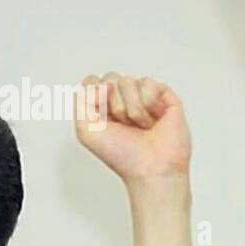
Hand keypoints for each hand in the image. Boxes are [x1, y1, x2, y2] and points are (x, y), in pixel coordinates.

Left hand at [74, 72, 190, 182]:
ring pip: (128, 81)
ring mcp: (143, 95)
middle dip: (114, 106)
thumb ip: (80, 102)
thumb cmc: (120, 154)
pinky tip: (154, 119)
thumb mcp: (85, 130)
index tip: (102, 119)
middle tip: (123, 125)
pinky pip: (148, 83)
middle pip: (110, 78)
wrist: (150, 167)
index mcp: (101, 106)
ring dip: (132, 109)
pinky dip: (148, 105)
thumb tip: (100, 82)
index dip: (95, 97)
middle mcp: (122, 98)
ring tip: (140, 126)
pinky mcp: (163, 95)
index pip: (92, 82)